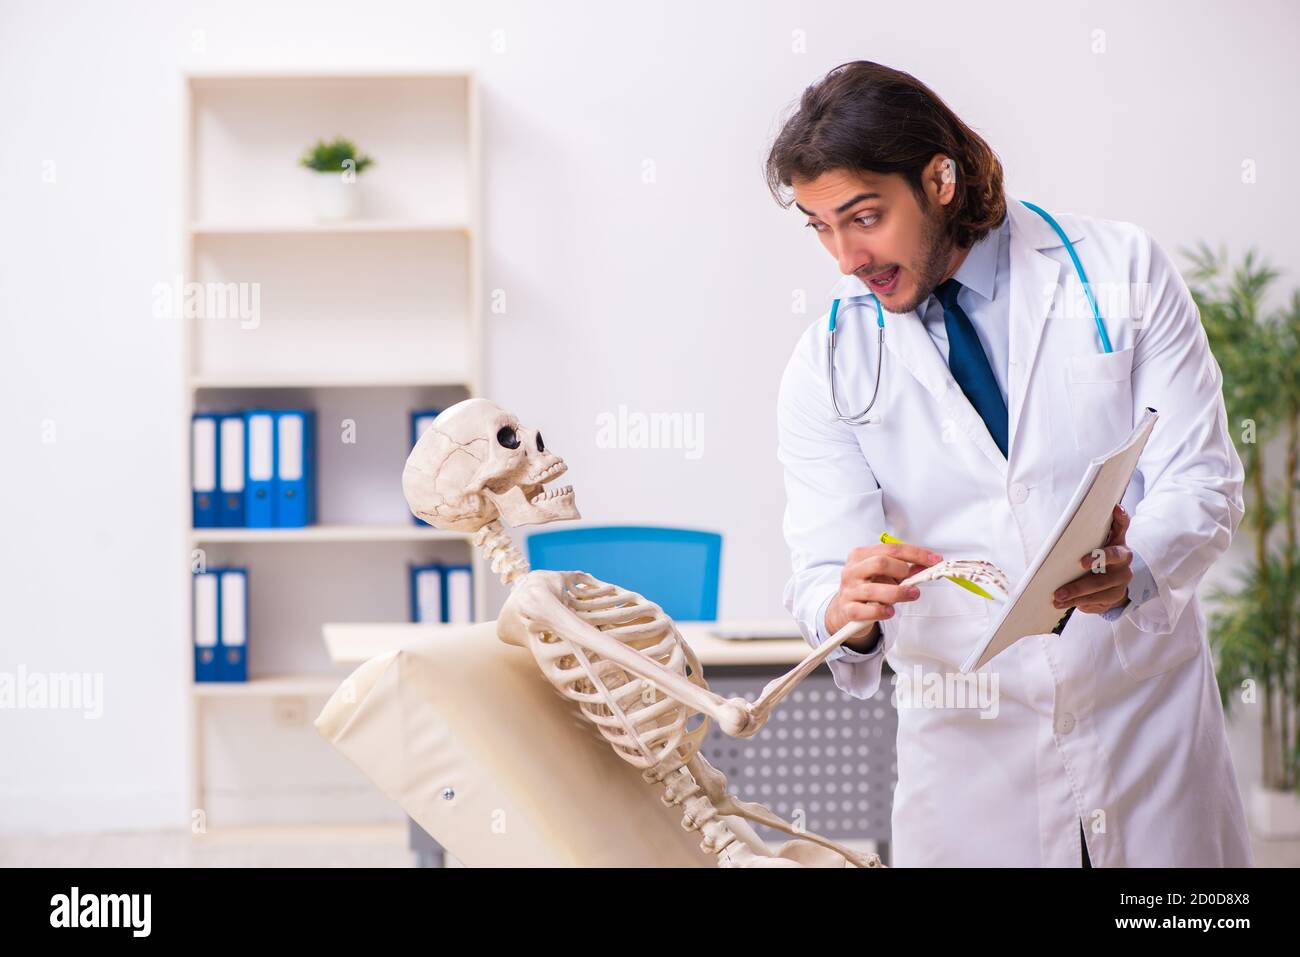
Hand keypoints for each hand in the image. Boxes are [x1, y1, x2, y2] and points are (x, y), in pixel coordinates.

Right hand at [825, 543, 944, 650]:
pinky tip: (890, 611)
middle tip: (915, 580)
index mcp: (860, 555)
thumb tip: (926, 565)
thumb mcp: (884, 575)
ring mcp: (849, 590)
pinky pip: (865, 610)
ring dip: (898, 592)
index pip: (891, 549)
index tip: (934, 560)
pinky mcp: (848, 609)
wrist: (845, 609)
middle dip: (902, 570)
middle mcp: (852, 570)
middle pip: (880, 563)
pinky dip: (881, 611)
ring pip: (874, 589)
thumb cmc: (868, 587)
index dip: (916, 553)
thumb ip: (904, 569)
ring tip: (912, 595)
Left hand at [1053, 505, 1132, 615]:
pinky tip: (1064, 604)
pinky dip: (1078, 602)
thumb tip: (1061, 522)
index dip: (1119, 519)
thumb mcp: (1096, 545)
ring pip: (1101, 586)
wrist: (1113, 585)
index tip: (1114, 512)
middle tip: (1079, 565)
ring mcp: (1122, 580)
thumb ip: (1089, 533)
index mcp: (1118, 541)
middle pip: (1110, 559)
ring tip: (1058, 596)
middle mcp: (1124, 560)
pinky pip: (1096, 601)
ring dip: (1077, 591)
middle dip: (1095, 561)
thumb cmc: (1097, 559)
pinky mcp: (1116, 596)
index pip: (1122, 526)